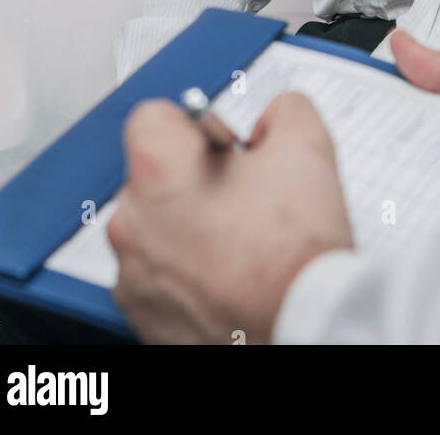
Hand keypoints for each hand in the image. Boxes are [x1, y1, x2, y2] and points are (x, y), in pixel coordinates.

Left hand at [107, 91, 352, 344]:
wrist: (302, 328)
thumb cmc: (297, 253)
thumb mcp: (308, 147)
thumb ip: (283, 109)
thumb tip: (272, 119)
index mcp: (158, 169)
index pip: (153, 116)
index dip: (195, 124)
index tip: (221, 146)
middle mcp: (131, 220)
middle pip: (154, 175)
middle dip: (193, 178)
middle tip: (242, 197)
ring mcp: (132, 273)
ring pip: (156, 227)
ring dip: (188, 227)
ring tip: (240, 242)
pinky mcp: (141, 313)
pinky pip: (157, 274)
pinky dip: (185, 271)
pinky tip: (228, 274)